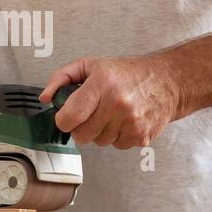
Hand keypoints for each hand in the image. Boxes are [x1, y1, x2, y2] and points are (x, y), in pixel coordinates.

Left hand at [39, 55, 179, 148]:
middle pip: (81, 135)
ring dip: (100, 132)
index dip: (63, 120)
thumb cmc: (126, 73)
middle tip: (90, 113)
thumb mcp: (91, 65)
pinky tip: (123, 121)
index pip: (70, 117)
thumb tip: (45, 98)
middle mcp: (118, 103)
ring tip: (111, 114)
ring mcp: (131, 122)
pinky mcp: (141, 136)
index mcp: (103, 83)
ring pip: (98, 142)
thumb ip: (62, 78)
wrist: (166, 81)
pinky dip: (117, 136)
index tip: (67, 116)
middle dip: (81, 127)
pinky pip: (116, 146)